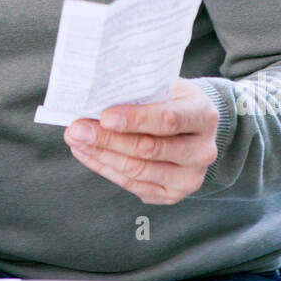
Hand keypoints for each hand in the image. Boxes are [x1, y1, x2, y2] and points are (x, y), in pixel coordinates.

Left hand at [63, 78, 218, 204]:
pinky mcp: (173, 195)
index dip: (134, 119)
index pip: (168, 119)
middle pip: (149, 149)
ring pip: (138, 170)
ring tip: (76, 140)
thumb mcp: (165, 86)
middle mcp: (202, 151)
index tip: (104, 116)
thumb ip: (140, 91)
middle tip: (76, 129)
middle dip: (107, 139)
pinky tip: (87, 154)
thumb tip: (96, 97)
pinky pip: (133, 185)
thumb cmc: (172, 100)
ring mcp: (190, 177)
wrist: (193, 127)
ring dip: (101, 155)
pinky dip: (106, 169)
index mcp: (203, 116)